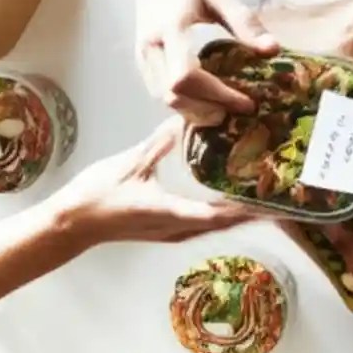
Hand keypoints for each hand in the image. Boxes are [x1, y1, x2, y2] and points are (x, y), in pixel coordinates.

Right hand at [48, 117, 257, 245]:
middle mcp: (178, 229)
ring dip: (240, 215)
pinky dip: (222, 215)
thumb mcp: (131, 163)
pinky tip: (231, 203)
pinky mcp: (167, 231)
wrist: (71, 223)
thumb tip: (186, 119)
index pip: (218, 214)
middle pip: (225, 224)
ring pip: (216, 226)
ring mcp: (173, 233)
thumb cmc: (98, 195)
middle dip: (253, 213)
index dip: (247, 209)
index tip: (272, 202)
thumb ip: (160, 143)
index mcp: (171, 213)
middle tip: (281, 199)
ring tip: (265, 199)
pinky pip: (203, 224)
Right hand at [132, 0, 277, 125]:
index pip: (186, 77)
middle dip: (208, 109)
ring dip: (194, 110)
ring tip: (226, 108)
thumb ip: (245, 22)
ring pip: (163, 99)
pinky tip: (206, 100)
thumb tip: (273, 50)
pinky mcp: (142, 59)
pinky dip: (183, 103)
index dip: (217, 95)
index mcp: (171, 29)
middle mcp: (151, 47)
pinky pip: (159, 92)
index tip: (247, 101)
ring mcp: (142, 55)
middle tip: (240, 110)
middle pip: (174, 96)